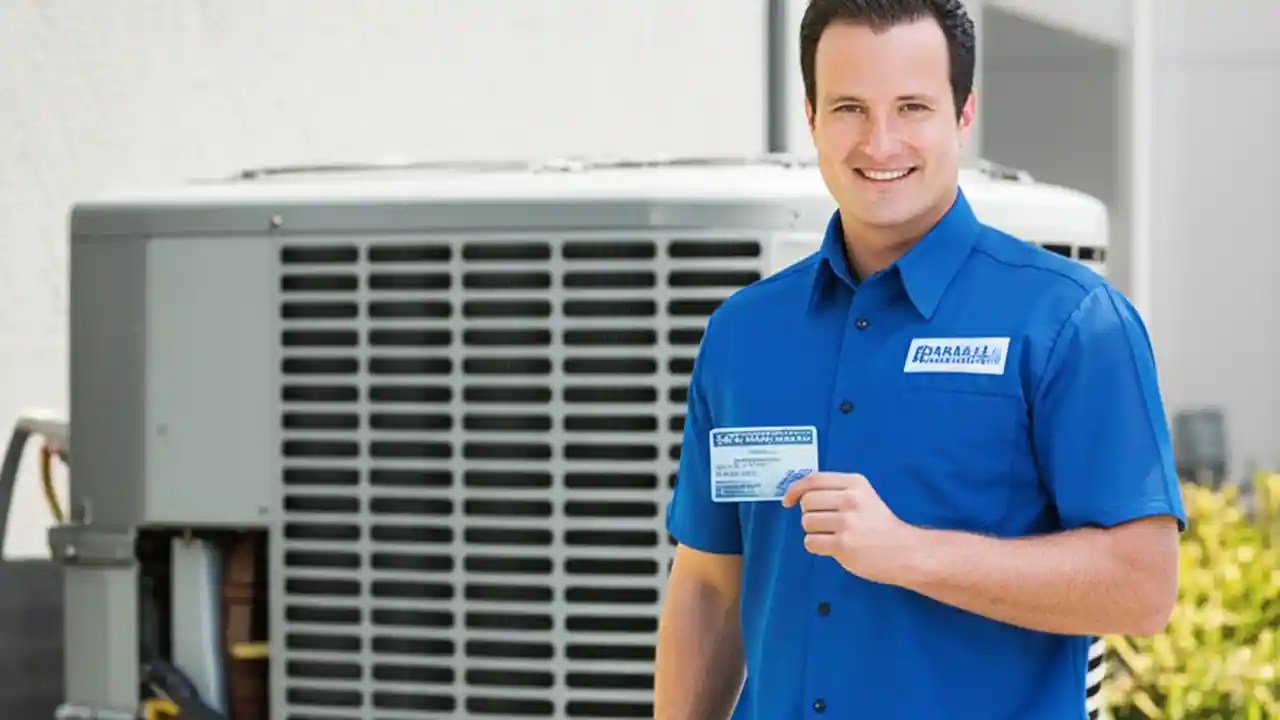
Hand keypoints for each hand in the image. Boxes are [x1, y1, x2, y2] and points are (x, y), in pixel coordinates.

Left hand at [780, 471, 921, 586]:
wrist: (904, 551)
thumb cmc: (880, 524)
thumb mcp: (863, 496)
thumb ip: (836, 490)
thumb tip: (800, 492)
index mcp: (855, 483)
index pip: (814, 479)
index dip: (795, 489)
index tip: (788, 500)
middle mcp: (850, 499)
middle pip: (807, 502)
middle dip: (809, 513)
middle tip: (824, 522)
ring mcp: (847, 522)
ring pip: (806, 522)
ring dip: (813, 531)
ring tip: (832, 535)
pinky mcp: (843, 544)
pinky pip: (811, 542)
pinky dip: (816, 546)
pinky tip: (831, 546)